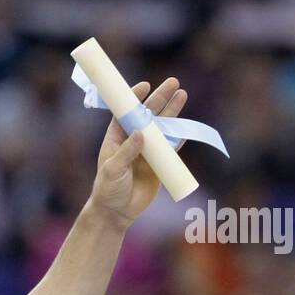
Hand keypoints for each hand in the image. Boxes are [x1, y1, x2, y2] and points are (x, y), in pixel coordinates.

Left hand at [89, 77, 187, 227]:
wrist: (117, 212)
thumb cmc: (108, 189)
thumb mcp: (112, 170)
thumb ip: (126, 152)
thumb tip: (140, 132)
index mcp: (116, 137)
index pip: (125, 112)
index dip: (134, 98)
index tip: (145, 86)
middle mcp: (133, 140)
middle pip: (148, 114)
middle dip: (160, 98)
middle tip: (173, 82)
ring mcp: (147, 150)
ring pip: (162, 127)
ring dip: (172, 112)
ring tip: (182, 94)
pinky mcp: (159, 163)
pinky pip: (171, 147)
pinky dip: (178, 137)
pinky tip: (186, 127)